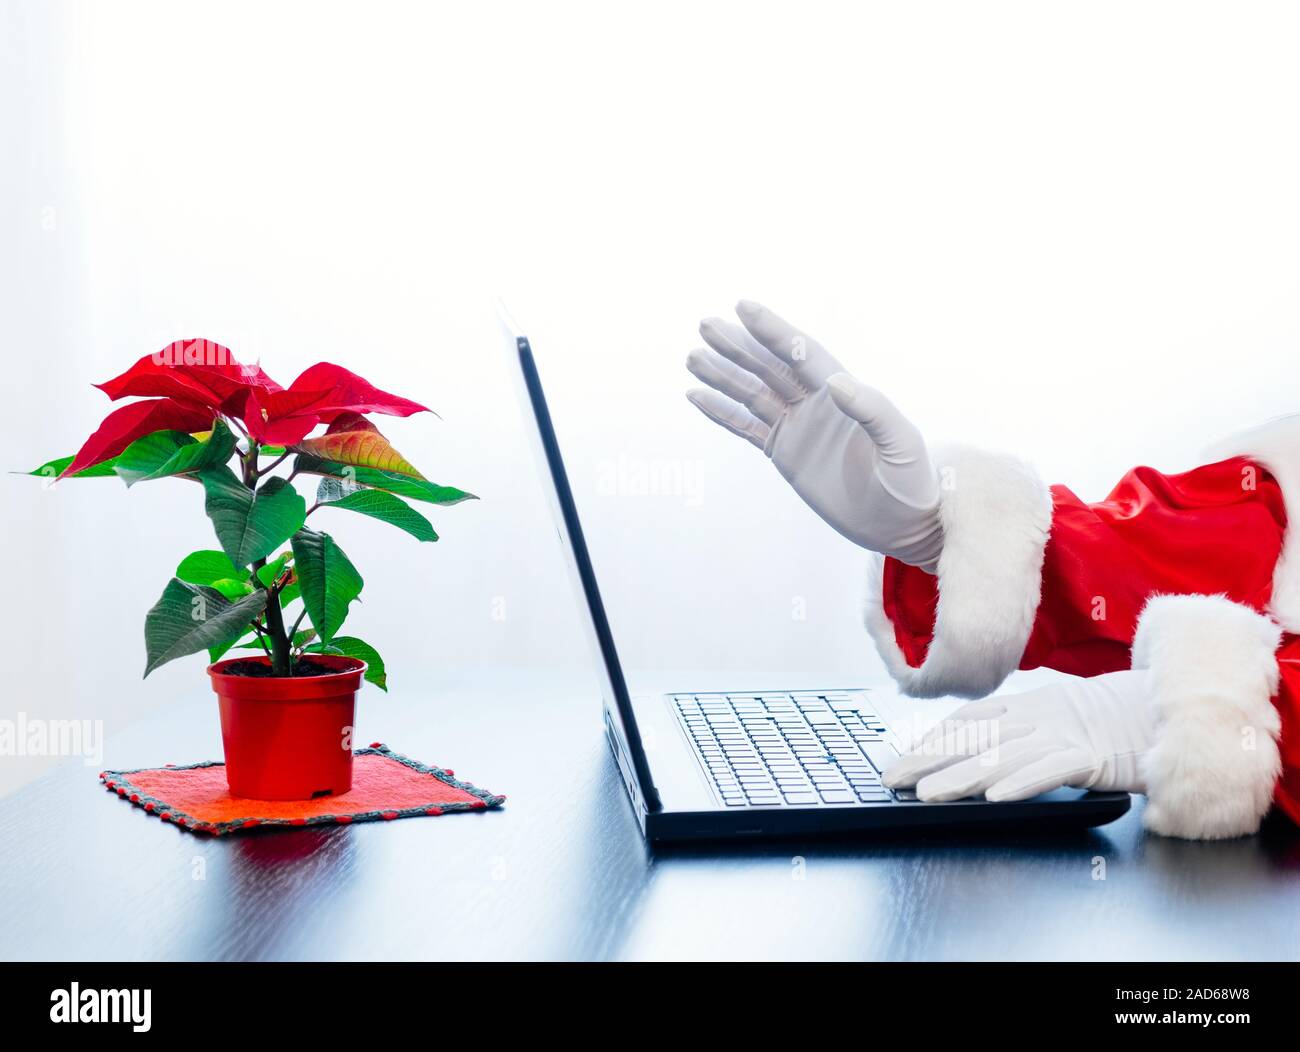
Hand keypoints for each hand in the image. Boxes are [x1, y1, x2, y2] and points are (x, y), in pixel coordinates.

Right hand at [685, 300, 942, 569]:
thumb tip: (835, 381)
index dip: (773, 330)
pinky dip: (722, 412)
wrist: (900, 524)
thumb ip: (872, 410)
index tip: (743, 308)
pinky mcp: (785, 453)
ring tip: (692, 356)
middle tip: (705, 324)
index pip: (800, 354)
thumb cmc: (910, 482)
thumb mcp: (901, 445)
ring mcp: (798, 427)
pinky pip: (747, 428)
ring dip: (723, 375)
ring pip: (752, 393)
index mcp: (844, 394)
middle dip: (738, 346)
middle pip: (769, 367)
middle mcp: (816, 403)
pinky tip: (697, 396)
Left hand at [882, 670, 1155, 800]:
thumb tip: (977, 748)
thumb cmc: (1112, 720)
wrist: (1169, 708)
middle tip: (893, 779)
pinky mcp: (1091, 757)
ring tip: (929, 795)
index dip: (931, 738)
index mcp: (1028, 706)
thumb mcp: (1057, 717)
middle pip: (973, 740)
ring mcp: (1063, 736)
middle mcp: (1038, 718)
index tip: (901, 757)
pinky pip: (1051, 771)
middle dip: (928, 760)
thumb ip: (1021, 729)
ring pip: (1002, 758)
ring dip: (961, 778)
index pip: (968, 721)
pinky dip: (1022, 783)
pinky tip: (995, 797)